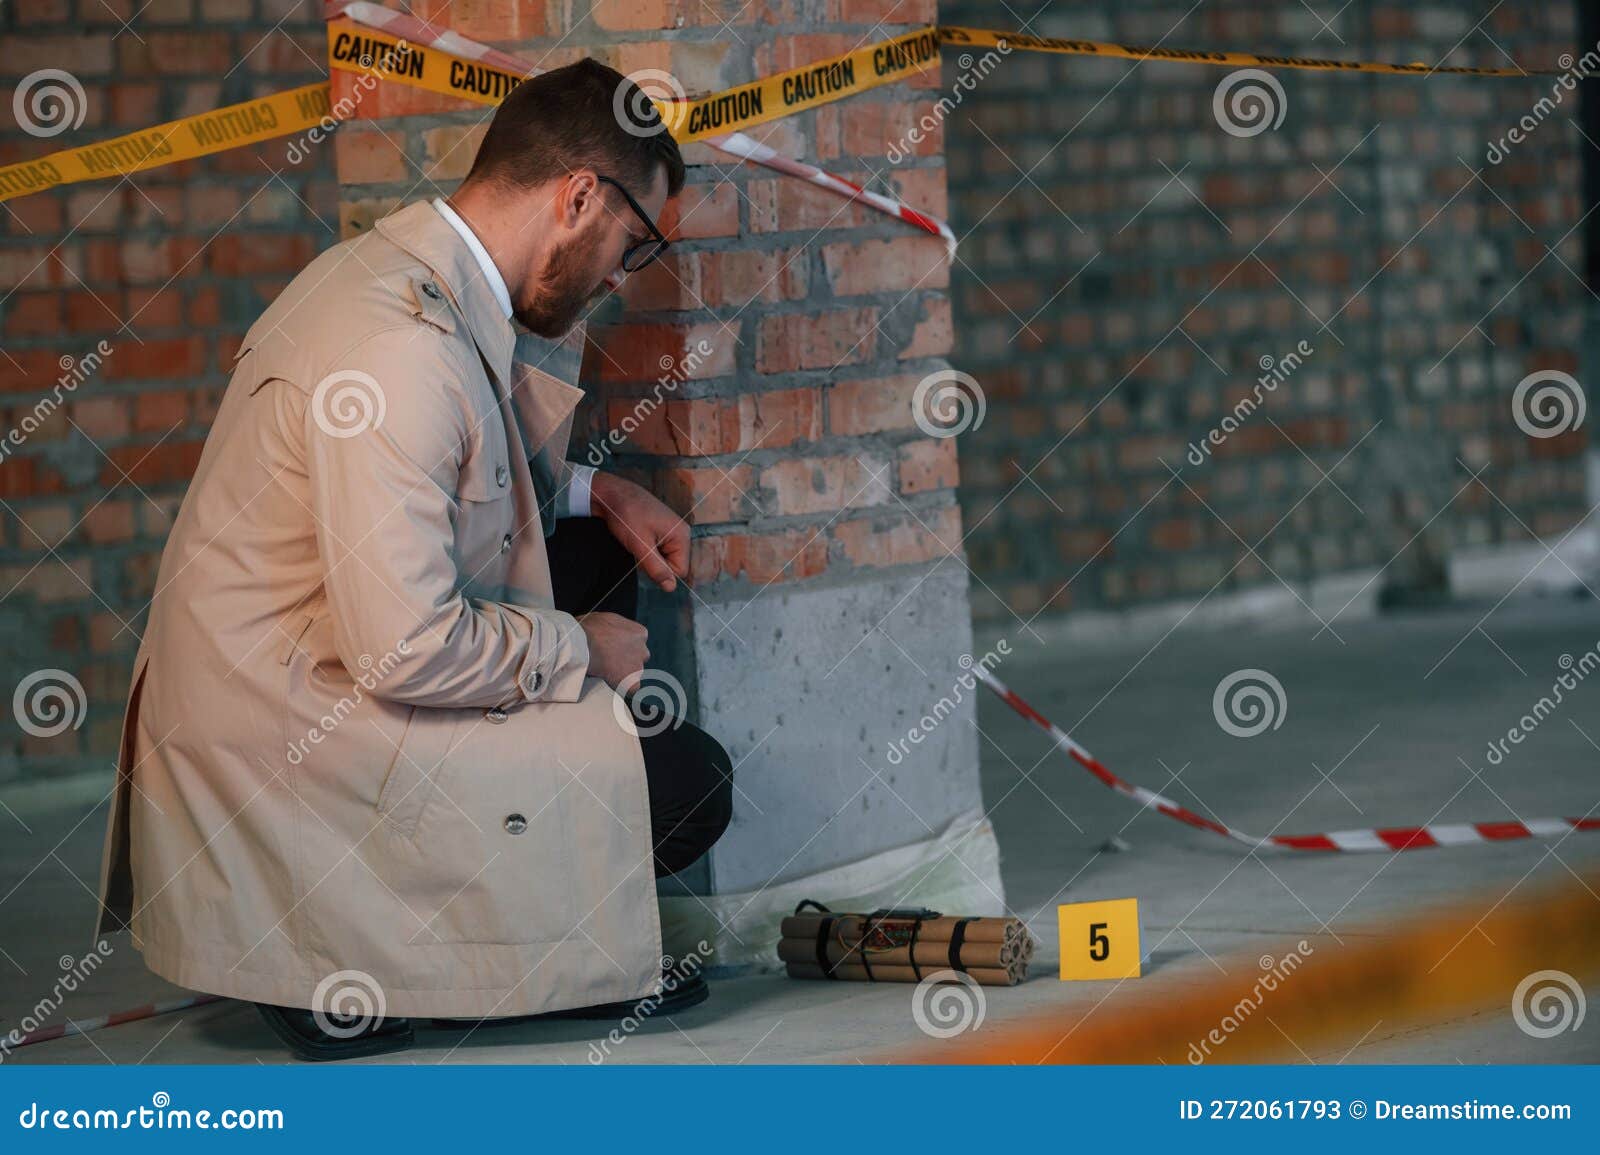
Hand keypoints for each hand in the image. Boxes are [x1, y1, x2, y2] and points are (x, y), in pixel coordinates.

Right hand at [578, 612, 648, 689]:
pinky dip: (621, 688)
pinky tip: (608, 684)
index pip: (636, 643)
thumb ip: (612, 628)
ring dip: (622, 675)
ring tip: (604, 673)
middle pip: (637, 658)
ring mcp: (638, 667)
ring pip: (634, 674)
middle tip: (609, 663)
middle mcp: (643, 650)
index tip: (613, 651)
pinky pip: (630, 689)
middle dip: (625, 661)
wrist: (584, 644)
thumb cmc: (588, 629)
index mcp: (639, 633)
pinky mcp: (632, 682)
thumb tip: (605, 633)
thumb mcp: (604, 619)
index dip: (623, 648)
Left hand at [590, 471, 689, 592]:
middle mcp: (681, 533)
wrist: (612, 494)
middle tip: (639, 546)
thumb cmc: (626, 515)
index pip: (679, 570)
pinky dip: (646, 548)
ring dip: (648, 555)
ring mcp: (672, 531)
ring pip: (663, 559)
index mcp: (682, 535)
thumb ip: (656, 568)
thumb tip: (670, 588)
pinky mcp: (662, 530)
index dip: (659, 570)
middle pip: (672, 565)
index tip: (644, 555)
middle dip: (654, 562)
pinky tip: (637, 536)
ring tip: (637, 539)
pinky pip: (658, 550)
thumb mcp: (640, 545)